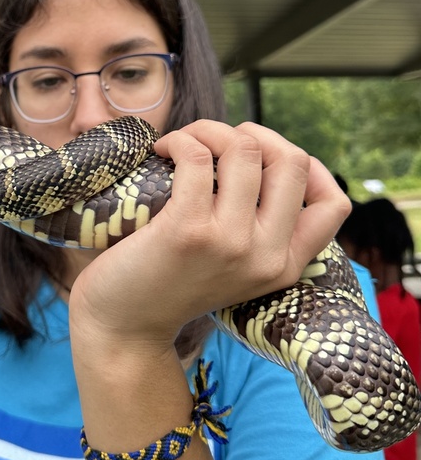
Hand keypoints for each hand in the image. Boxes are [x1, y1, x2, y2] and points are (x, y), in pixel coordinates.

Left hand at [70, 119, 350, 350]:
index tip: (268, 160)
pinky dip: (180, 140)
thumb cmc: (171, 286)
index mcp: (285, 266)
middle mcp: (266, 256)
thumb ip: (258, 231)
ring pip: (245, 149)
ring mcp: (229, 242)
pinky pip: (196, 156)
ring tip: (184, 143)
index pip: (334, 205)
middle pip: (292, 162)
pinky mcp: (187, 230)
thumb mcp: (234, 268)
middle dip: (255, 135)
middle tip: (216, 144)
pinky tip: (163, 151)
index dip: (310, 167)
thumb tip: (260, 158)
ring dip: (210, 130)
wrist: (124, 329)